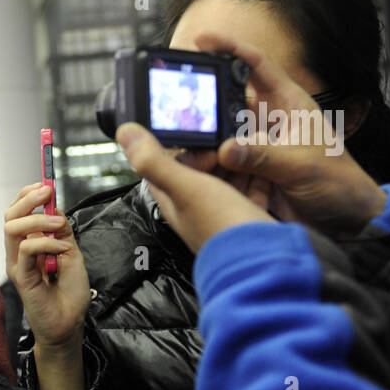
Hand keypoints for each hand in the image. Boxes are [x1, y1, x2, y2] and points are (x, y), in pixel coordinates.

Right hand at [3, 182, 89, 351]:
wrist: (69, 324)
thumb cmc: (69, 293)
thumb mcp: (71, 253)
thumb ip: (61, 231)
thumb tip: (54, 207)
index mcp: (29, 244)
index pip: (19, 212)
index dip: (29, 195)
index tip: (46, 186)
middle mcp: (19, 251)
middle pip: (10, 215)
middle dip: (28, 199)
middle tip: (47, 193)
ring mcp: (18, 264)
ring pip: (12, 228)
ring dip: (37, 220)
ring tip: (58, 225)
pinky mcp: (21, 277)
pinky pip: (26, 250)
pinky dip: (45, 243)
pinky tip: (61, 250)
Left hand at [117, 123, 273, 252]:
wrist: (264, 261)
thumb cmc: (221, 226)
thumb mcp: (185, 187)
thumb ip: (155, 161)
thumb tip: (124, 133)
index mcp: (174, 200)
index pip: (164, 165)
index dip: (174, 144)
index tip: (192, 128)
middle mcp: (195, 208)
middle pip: (199, 168)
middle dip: (212, 148)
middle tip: (226, 130)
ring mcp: (222, 213)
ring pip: (227, 176)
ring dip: (236, 158)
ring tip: (248, 139)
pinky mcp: (247, 216)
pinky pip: (251, 189)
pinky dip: (257, 174)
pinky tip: (265, 166)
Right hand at [194, 32, 387, 234]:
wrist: (347, 221)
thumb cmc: (340, 183)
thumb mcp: (303, 165)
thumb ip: (264, 155)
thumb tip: (227, 149)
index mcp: (287, 103)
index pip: (255, 64)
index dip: (229, 48)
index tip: (202, 41)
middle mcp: (267, 121)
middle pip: (225, 102)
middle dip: (204, 109)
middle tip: (186, 117)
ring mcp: (255, 147)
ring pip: (217, 136)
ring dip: (202, 146)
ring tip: (192, 157)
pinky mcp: (246, 172)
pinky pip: (218, 165)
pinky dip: (206, 170)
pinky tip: (197, 174)